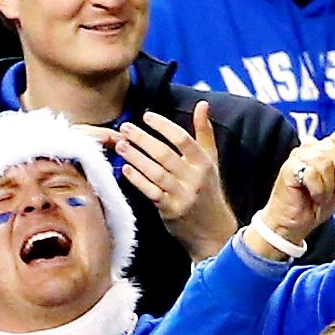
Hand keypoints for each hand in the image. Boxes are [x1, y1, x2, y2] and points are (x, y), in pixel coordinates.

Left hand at [105, 102, 236, 261]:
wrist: (213, 230)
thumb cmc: (208, 191)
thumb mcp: (211, 162)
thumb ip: (204, 133)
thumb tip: (202, 104)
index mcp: (204, 163)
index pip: (182, 139)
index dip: (163, 126)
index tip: (146, 116)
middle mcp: (195, 178)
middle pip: (165, 154)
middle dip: (142, 139)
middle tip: (124, 128)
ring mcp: (183, 195)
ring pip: (155, 172)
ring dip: (136, 157)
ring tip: (120, 145)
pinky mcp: (171, 211)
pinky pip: (151, 192)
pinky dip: (137, 180)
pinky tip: (125, 169)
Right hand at [253, 129, 334, 254]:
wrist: (293, 225)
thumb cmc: (313, 206)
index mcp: (324, 150)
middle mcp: (310, 149)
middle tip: (332, 190)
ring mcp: (298, 157)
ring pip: (325, 163)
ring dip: (328, 186)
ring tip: (320, 195)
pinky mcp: (288, 168)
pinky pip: (313, 173)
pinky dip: (317, 189)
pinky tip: (312, 195)